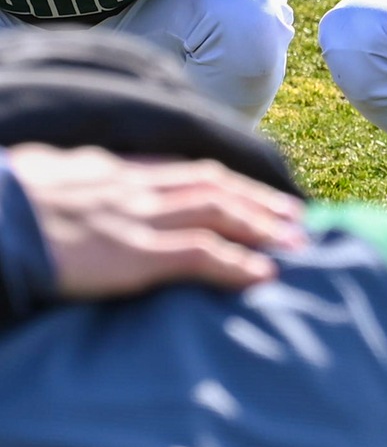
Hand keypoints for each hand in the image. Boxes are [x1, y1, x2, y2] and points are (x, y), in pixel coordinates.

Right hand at [10, 145, 306, 297]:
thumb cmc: (2, 206)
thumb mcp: (46, 181)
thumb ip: (78, 182)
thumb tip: (88, 186)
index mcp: (112, 170)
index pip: (185, 172)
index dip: (228, 184)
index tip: (258, 196)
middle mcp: (133, 186)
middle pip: (213, 186)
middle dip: (259, 202)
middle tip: (297, 218)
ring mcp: (136, 217)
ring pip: (218, 214)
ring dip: (263, 229)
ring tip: (296, 244)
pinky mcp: (132, 253)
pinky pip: (199, 255)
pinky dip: (237, 264)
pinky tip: (264, 276)